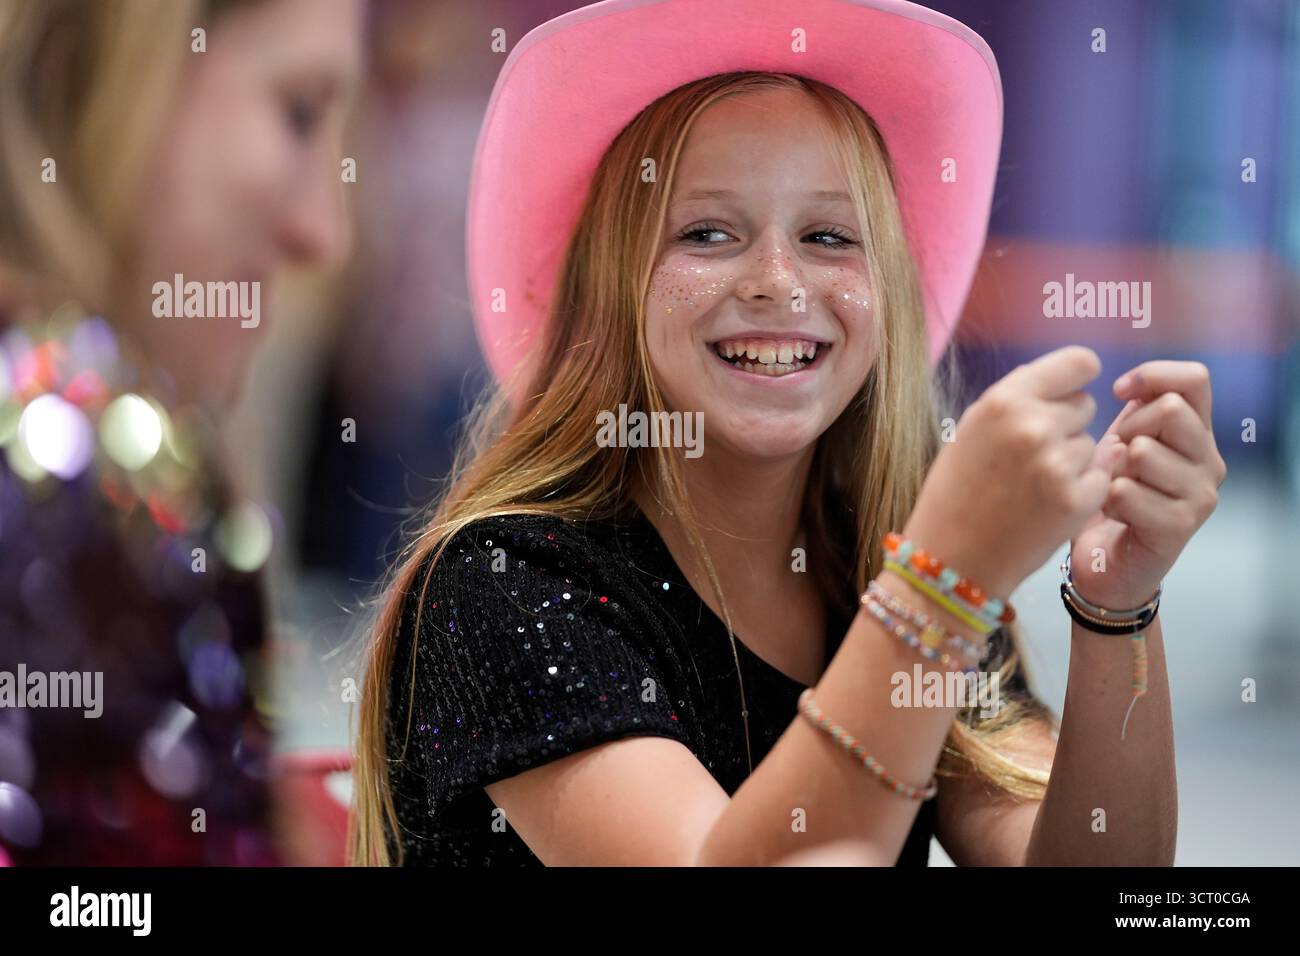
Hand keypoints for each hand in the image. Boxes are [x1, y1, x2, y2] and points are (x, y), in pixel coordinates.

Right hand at [903, 346, 1114, 599]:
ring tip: (1034, 485)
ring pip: (1092, 444)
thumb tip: (1058, 381)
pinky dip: (1081, 491)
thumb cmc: (953, 495)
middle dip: (1067, 425)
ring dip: (1073, 461)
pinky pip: (1100, 478)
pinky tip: (1048, 506)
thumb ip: (1014, 403)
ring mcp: (1057, 465)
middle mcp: (1033, 426)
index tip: (1070, 392)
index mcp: (1003, 401)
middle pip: (1086, 405)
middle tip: (1034, 454)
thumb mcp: (969, 432)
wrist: (950, 562)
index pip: (1077, 363)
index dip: (1077, 378)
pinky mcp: (1076, 501)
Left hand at [1070, 361, 1226, 609]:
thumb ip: (1136, 409)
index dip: (1152, 375)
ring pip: (1144, 451)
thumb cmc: (1112, 494)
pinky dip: (1105, 500)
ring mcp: (1201, 495)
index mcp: (1198, 433)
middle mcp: (1209, 460)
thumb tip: (1131, 383)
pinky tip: (1112, 513)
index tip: (1118, 391)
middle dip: (1126, 428)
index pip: (1195, 379)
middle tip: (1116, 458)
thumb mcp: (1122, 442)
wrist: (1104, 561)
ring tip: (1114, 489)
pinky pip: (1126, 491)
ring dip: (1112, 470)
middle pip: (1170, 409)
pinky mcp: (1180, 525)